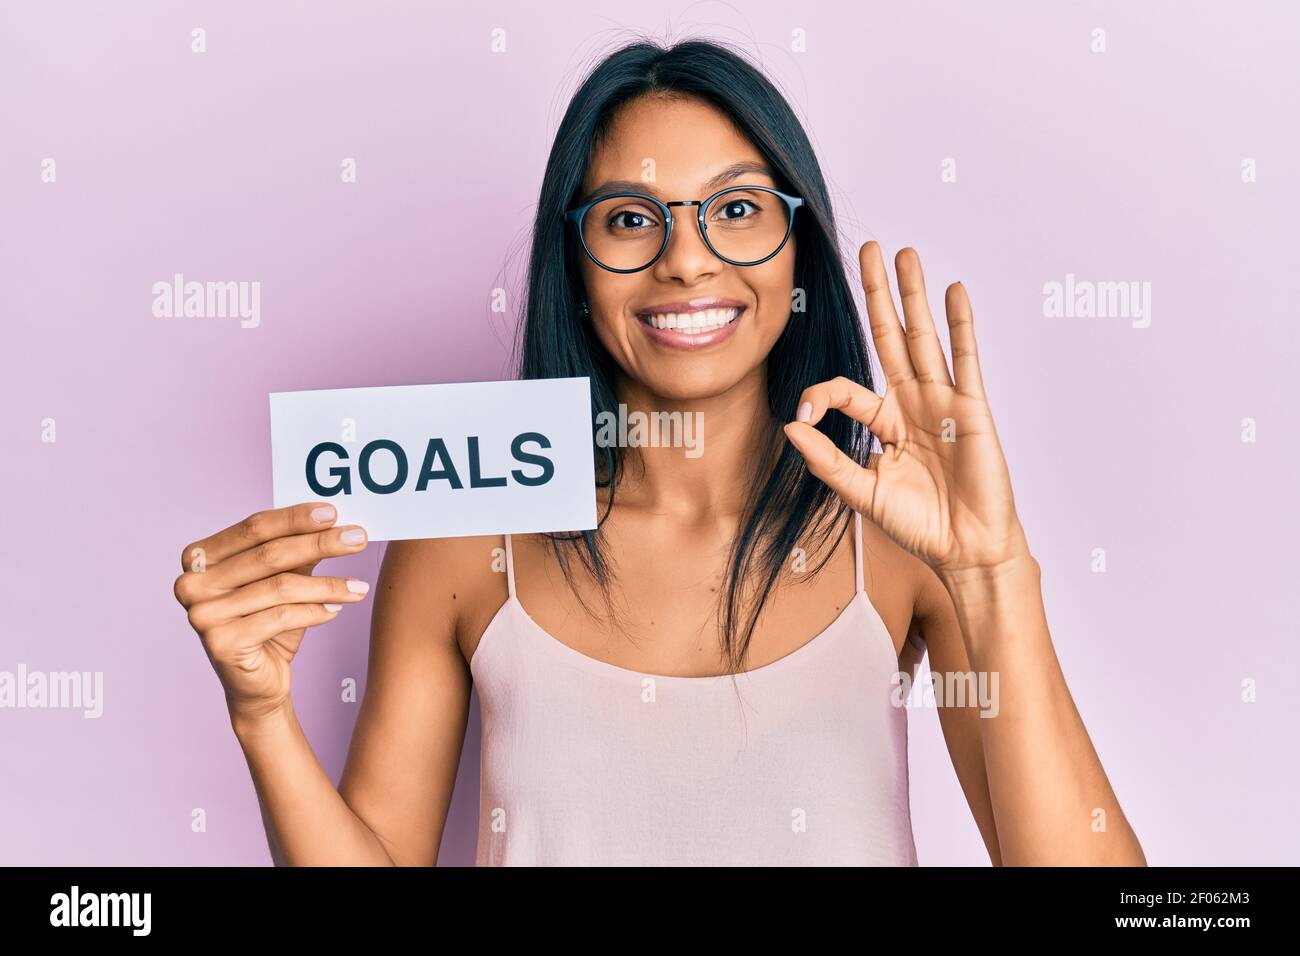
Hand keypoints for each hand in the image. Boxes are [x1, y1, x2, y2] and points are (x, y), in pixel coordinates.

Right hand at [172, 502, 370, 724]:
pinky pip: (281, 617)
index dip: (295, 518)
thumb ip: (297, 552)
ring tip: (360, 587)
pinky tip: (337, 609)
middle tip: (359, 539)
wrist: (257, 685)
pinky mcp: (221, 643)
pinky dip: (316, 611)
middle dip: (320, 544)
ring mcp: (201, 614)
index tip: (334, 513)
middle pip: (268, 554)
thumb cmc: (269, 626)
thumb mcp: (283, 580)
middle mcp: (191, 583)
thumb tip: (332, 521)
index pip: (253, 527)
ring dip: (328, 585)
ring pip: (280, 587)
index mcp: (198, 557)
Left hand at [784, 242, 1029, 575]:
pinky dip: (959, 325)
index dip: (821, 395)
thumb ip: (827, 460)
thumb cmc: (919, 525)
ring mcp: (943, 402)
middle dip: (878, 294)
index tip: (803, 416)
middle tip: (870, 250)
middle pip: (890, 337)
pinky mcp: (971, 409)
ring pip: (924, 337)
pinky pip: (964, 359)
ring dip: (914, 295)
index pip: (846, 389)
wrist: (965, 548)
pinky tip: (953, 292)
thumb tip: (791, 426)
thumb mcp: (862, 493)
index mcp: (883, 423)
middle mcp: (911, 404)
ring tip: (907, 253)